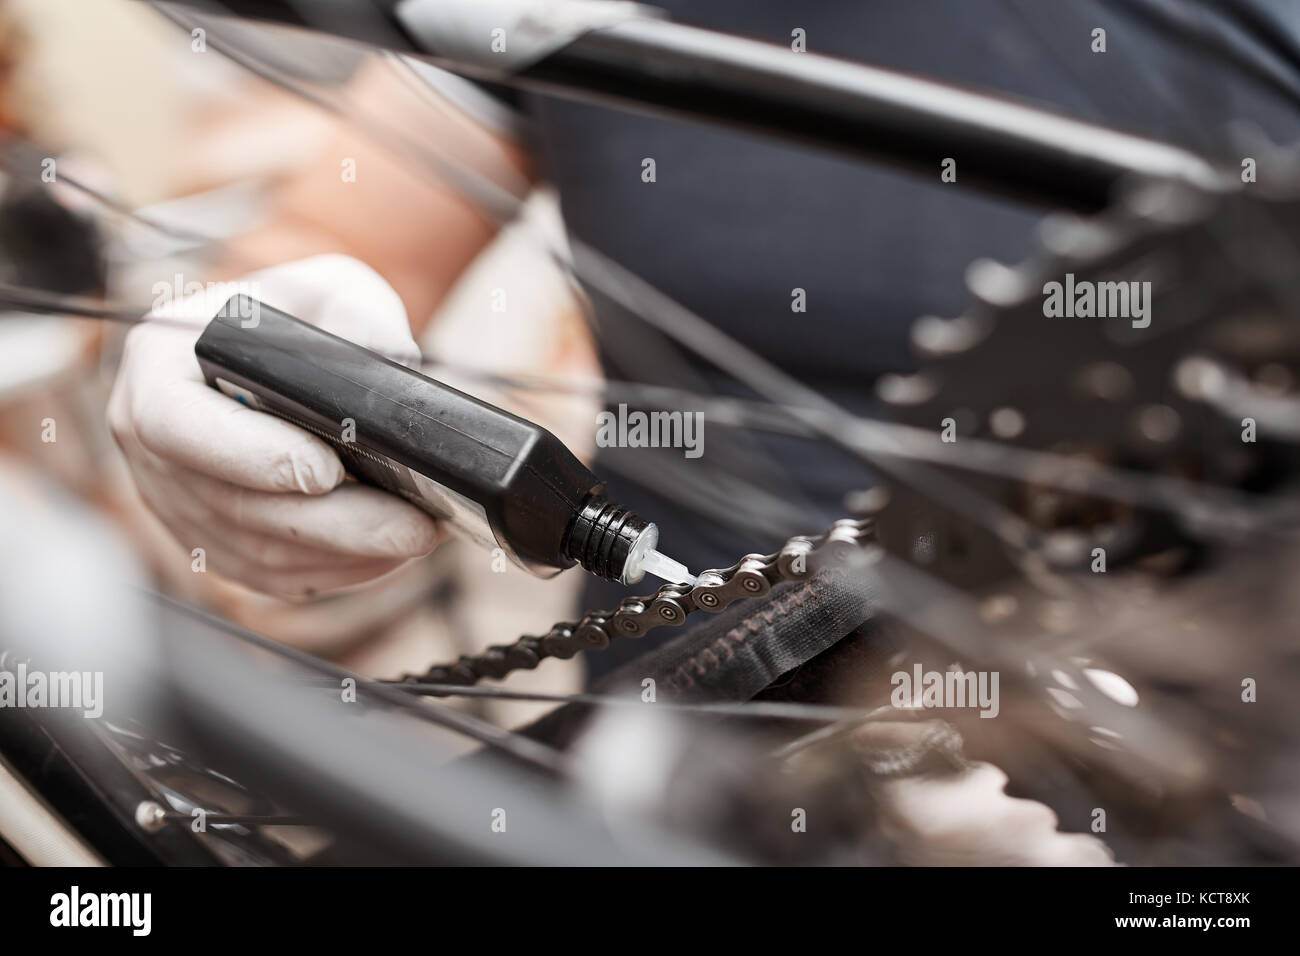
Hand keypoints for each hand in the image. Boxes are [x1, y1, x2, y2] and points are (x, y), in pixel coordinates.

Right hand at [109, 255, 443, 597]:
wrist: (271, 357)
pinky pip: (272, 575)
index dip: (252, 457)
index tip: (326, 471)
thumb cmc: (292, 319)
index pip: (179, 428)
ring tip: (419, 537)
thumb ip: (358, 313)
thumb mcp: (327, 286)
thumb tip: (393, 360)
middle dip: (337, 524)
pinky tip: (390, 556)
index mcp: (157, 370)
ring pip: (260, 554)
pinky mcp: (212, 543)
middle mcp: (150, 446)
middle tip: (414, 526)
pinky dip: (337, 571)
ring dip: (347, 554)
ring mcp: (176, 503)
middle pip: (237, 508)